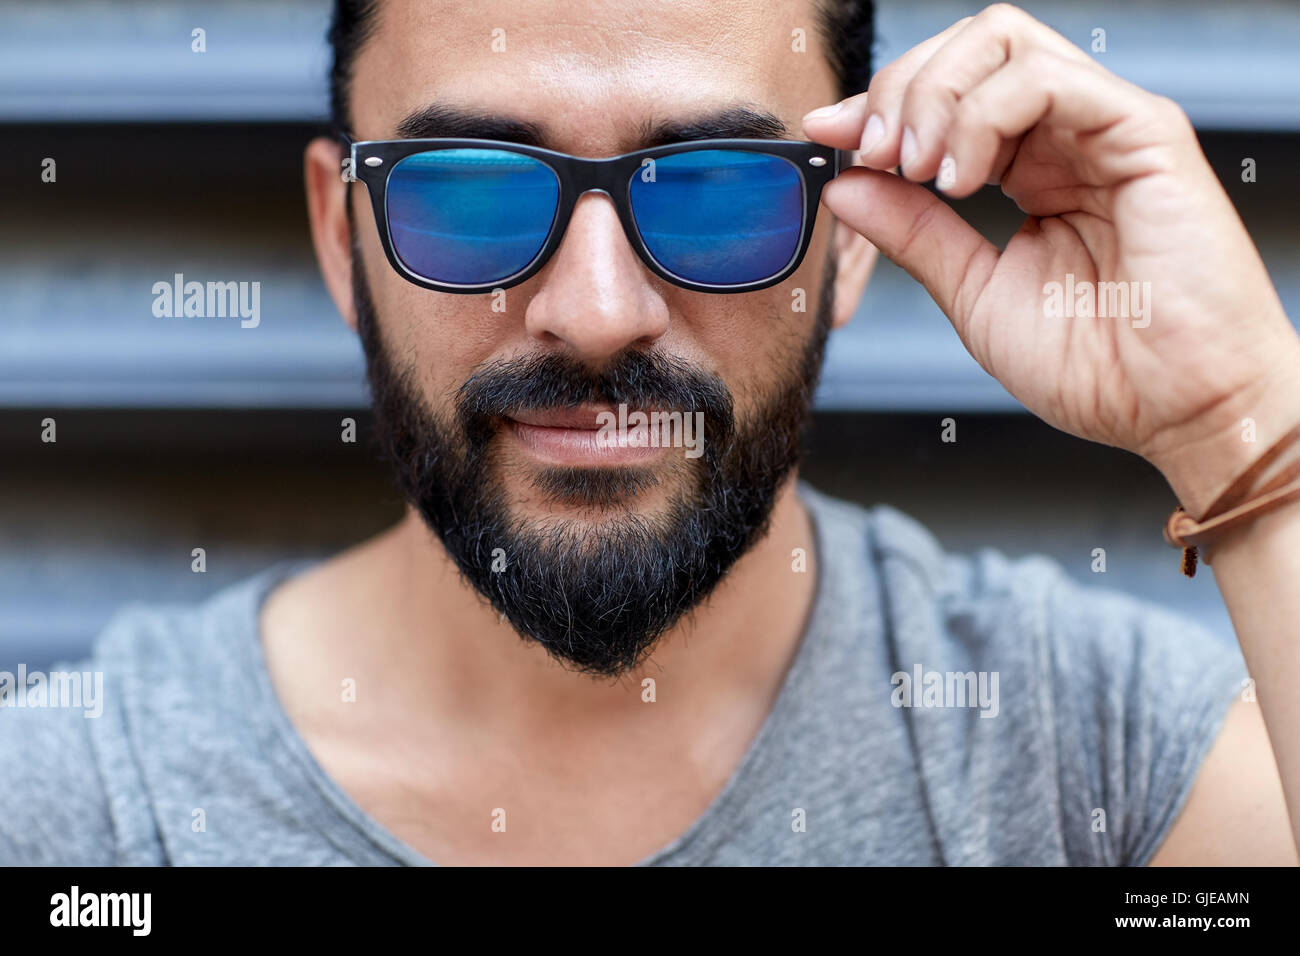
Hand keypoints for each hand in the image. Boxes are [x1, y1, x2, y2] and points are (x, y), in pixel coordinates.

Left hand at [803, 3, 1299, 515]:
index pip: (948, 98)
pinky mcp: (1143, 132)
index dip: (881, 106)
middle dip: (901, 89)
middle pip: (970, 50)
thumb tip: (846, 185)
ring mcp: (1104, 128)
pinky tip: (960, 179)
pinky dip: (982, 116)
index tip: (827, 134)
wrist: (1175, 410)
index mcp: (1030, 170)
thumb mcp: (974, 292)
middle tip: (870, 151)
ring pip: (1004, 43)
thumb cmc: (1097, 366)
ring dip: (935, 96)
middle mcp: (1066, 138)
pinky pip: (1047, 79)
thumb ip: (914, 232)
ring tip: (915, 168)